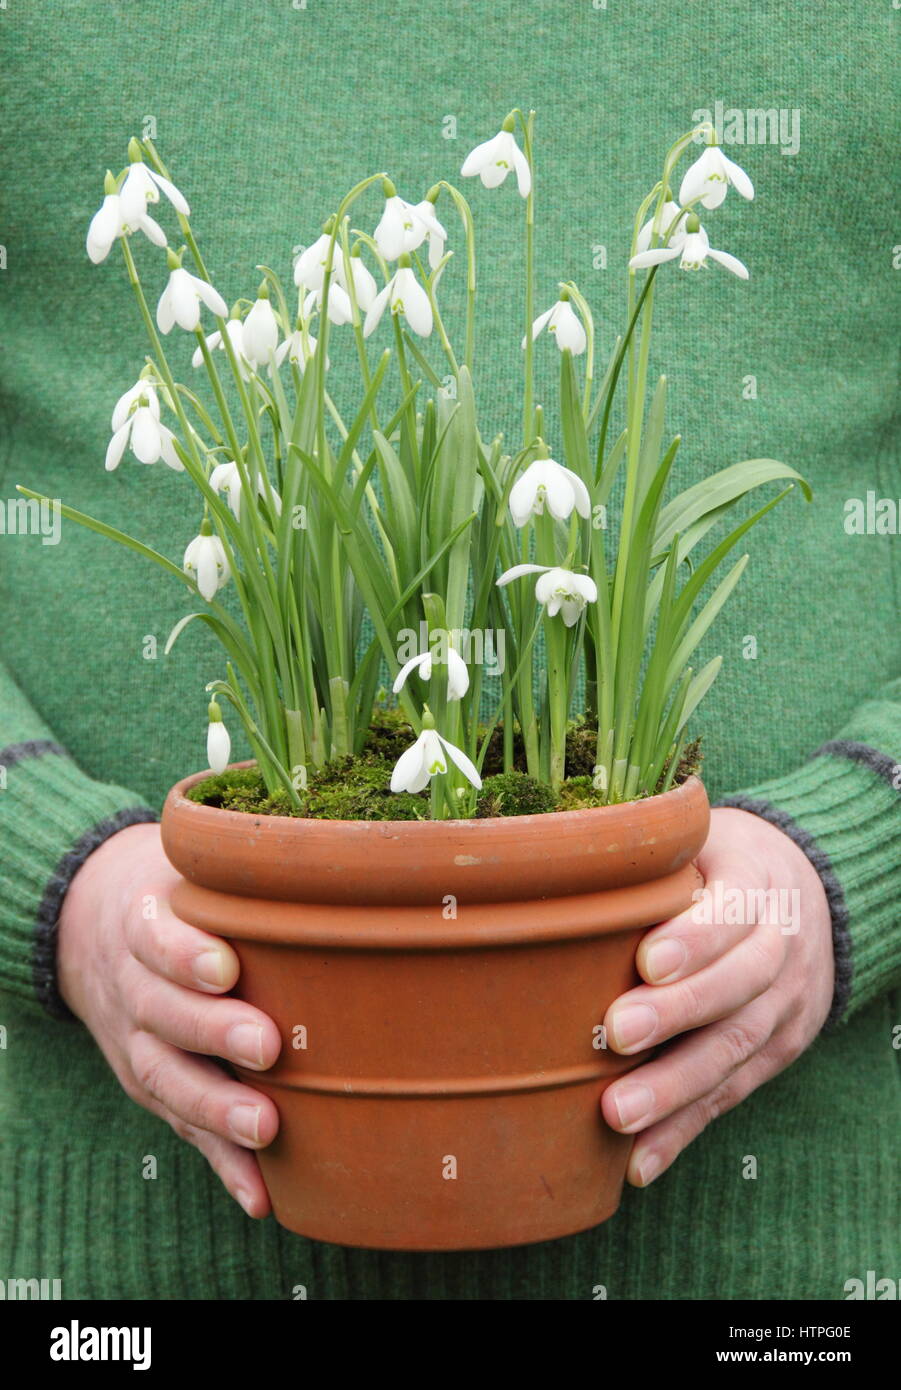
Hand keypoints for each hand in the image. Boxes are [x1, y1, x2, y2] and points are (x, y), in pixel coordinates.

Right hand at [58, 822, 280, 1215]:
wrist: (95, 928)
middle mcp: (133, 986)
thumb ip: (246, 873)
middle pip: (162, 1012)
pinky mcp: (150, 1085)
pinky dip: (219, 1164)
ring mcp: (136, 1041)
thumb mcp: (193, 870)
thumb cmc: (181, 898)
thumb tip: (347, 859)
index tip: (226, 966)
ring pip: (165, 1076)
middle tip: (268, 1046)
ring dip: (215, 1107)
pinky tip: (258, 1195)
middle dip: (212, 1031)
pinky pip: (181, 1129)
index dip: (186, 953)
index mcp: (145, 922)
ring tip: (266, 1126)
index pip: (156, 936)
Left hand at [602, 807, 833, 1186]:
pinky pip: (732, 1094)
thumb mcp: (698, 841)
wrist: (805, 895)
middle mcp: (780, 948)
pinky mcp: (778, 1051)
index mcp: (757, 884)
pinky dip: (685, 1130)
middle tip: (617, 1034)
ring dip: (675, 1089)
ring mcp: (784, 1005)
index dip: (694, 940)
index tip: (646, 962)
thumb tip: (560, 865)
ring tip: (617, 1115)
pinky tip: (640, 1161)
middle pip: (737, 986)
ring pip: (734, 1050)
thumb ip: (648, 857)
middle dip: (678, 1015)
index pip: (732, 912)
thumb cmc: (718, 865)